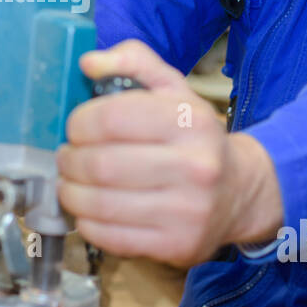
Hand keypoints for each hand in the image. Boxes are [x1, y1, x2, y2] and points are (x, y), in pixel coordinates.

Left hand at [56, 39, 283, 266]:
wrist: (240, 191)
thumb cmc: (196, 138)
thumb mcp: (174, 89)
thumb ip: (133, 62)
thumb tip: (89, 62)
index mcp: (190, 121)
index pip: (112, 118)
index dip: (79, 122)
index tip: (76, 127)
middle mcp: (194, 167)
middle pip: (101, 165)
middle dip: (70, 160)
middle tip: (67, 157)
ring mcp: (187, 211)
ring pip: (100, 204)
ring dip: (71, 192)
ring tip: (71, 182)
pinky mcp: (177, 245)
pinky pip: (110, 237)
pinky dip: (87, 222)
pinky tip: (89, 209)